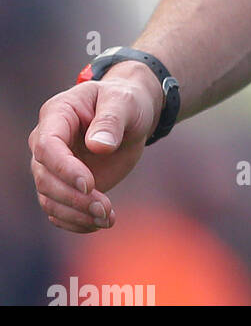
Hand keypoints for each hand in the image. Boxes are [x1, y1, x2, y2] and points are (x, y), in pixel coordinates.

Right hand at [28, 63, 162, 232]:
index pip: (47, 146)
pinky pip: (59, 211)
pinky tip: (99, 223)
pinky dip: (76, 222)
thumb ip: (111, 120)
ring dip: (76, 214)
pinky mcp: (65, 185)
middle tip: (105, 208)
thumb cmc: (126, 102)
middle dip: (73, 198)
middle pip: (45, 178)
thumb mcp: (124, 102)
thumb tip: (97, 146)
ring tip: (107, 219)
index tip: (89, 184)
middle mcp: (47, 142)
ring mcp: (53, 167)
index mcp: (57, 114)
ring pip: (49, 199)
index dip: (64, 168)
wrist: (131, 115)